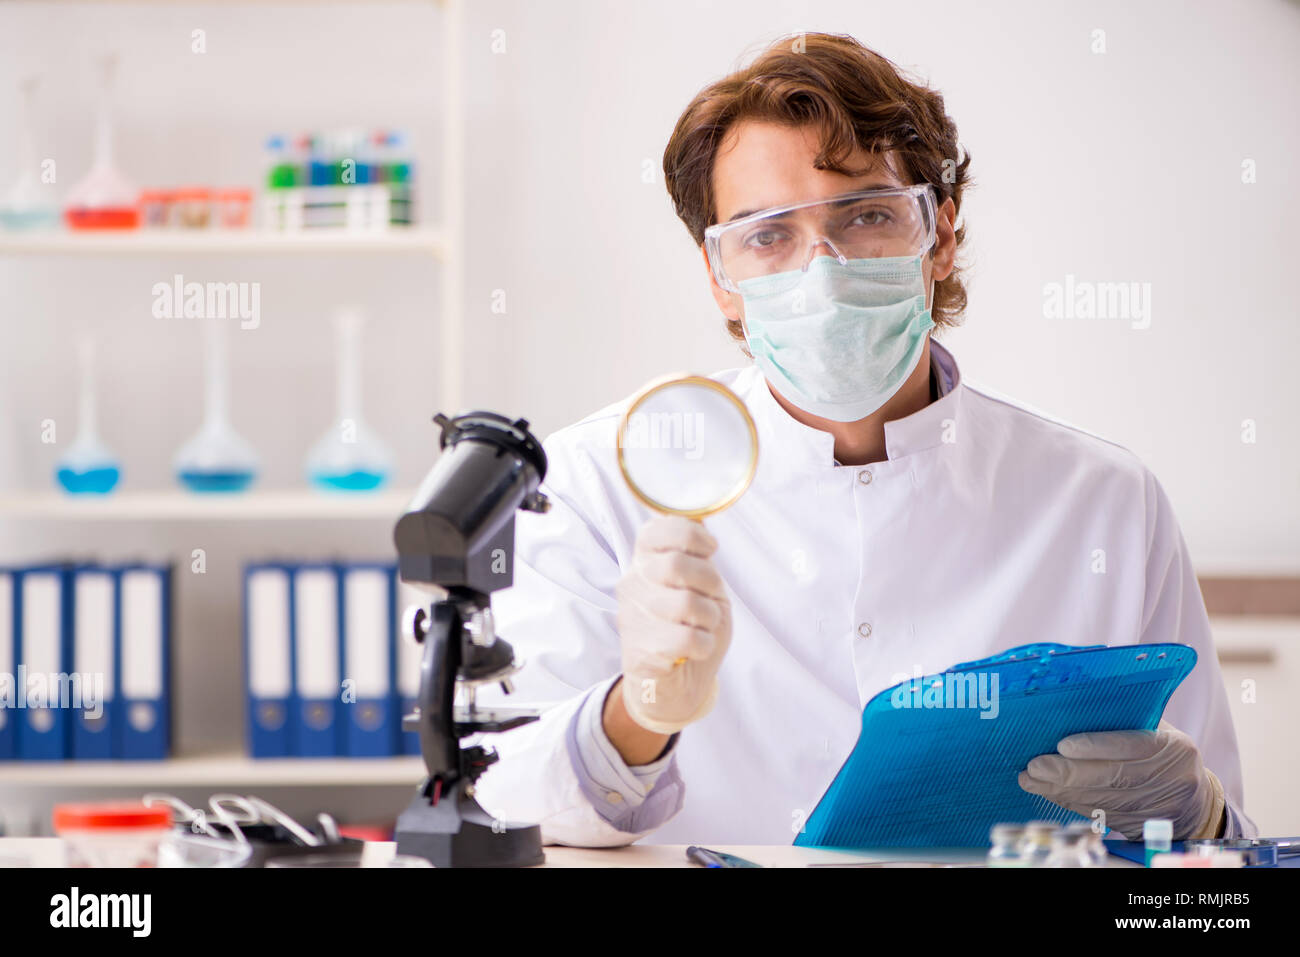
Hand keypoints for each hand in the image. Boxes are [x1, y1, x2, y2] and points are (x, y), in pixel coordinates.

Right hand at [615, 514, 731, 734]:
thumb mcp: (700, 584)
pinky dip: (704, 645)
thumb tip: (701, 519)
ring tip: (702, 627)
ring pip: (686, 604)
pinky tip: (695, 648)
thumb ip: (697, 555)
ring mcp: (632, 618)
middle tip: (711, 597)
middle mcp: (632, 584)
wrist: (675, 684)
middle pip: (675, 565)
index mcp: (644, 561)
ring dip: (709, 617)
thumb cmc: (690, 628)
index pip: (656, 530)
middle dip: (708, 581)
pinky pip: (688, 639)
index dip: (691, 535)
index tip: (710, 549)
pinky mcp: (640, 651)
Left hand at [1018, 720, 1225, 839]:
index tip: (1062, 745)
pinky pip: (1100, 814)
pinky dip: (1071, 803)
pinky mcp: (1142, 825)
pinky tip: (1050, 793)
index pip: (1131, 746)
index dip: (1096, 747)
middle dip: (1068, 773)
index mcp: (1174, 748)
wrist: (1194, 800)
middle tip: (1035, 767)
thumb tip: (1070, 707)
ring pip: (1102, 800)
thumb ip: (1124, 720)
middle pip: (1113, 778)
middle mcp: (1170, 779)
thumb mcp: (1156, 730)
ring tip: (1031, 780)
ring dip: (1061, 791)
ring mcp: (1157, 807)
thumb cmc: (1163, 752)